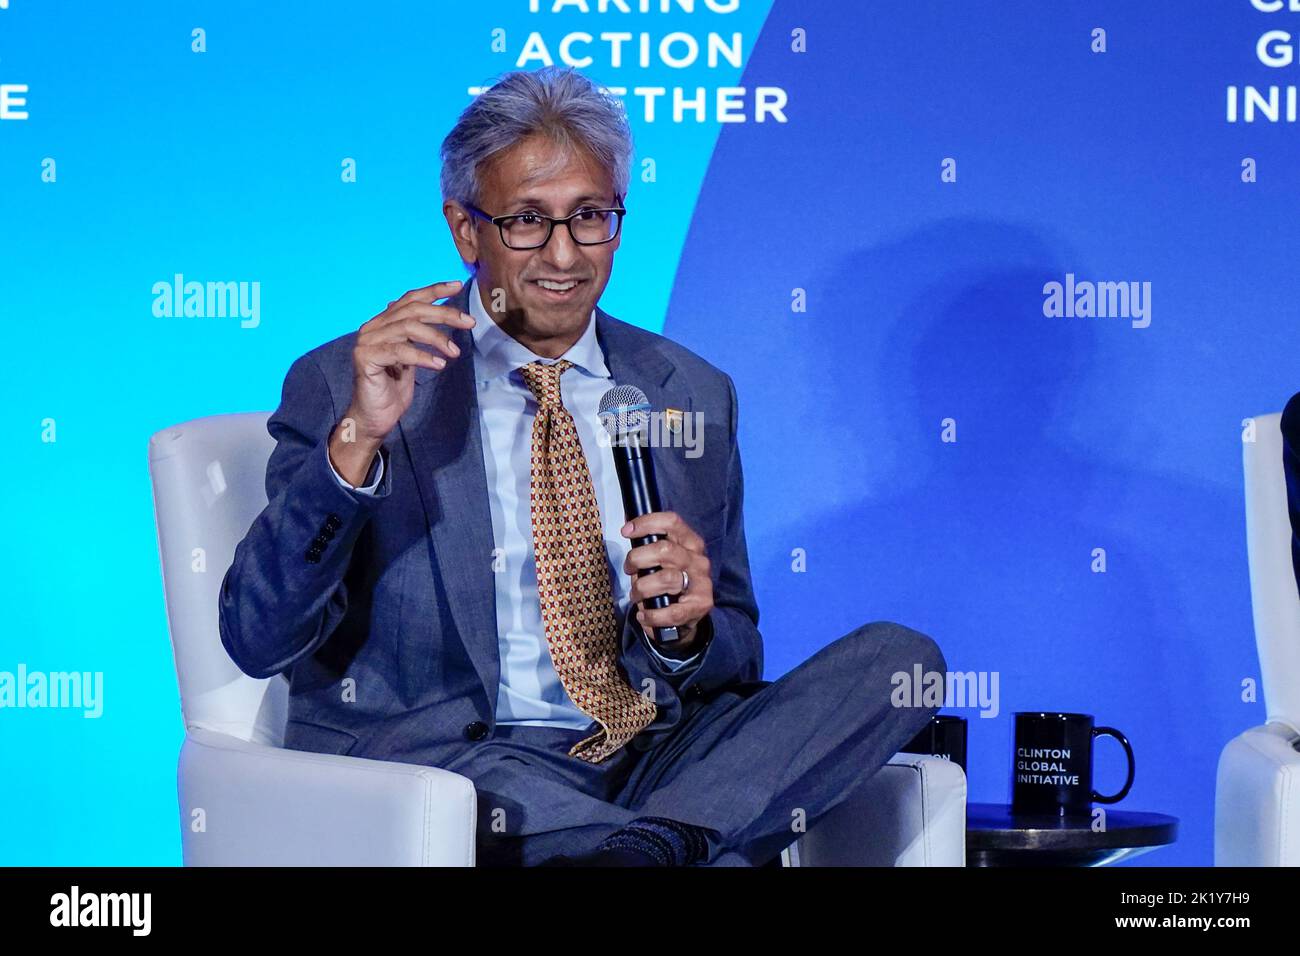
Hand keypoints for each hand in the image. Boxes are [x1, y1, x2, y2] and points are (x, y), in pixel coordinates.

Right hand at [330, 279, 474, 483]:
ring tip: (454, 352)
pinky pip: (399, 350)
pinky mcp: (366, 358)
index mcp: (383, 323)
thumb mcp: (411, 357)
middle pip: (412, 310)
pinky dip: (422, 356)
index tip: (457, 286)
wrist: (375, 417)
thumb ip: (416, 334)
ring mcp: (367, 341)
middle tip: (468, 323)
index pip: (410, 299)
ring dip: (436, 338)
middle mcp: (373, 327)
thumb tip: (428, 309)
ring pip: (408, 327)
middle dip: (444, 314)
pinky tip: (438, 365)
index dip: (434, 290)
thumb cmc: (393, 388)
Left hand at [621, 510, 714, 655]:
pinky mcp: (701, 606)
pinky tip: (644, 615)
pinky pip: (672, 611)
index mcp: (690, 542)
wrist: (689, 614)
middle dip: (637, 559)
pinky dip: (652, 615)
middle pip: (664, 549)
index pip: (672, 522)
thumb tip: (627, 527)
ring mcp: (702, 583)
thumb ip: (648, 546)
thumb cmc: (669, 582)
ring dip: (641, 588)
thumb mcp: (662, 560)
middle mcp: (698, 560)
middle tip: (629, 569)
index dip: (647, 523)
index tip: (626, 531)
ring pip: (665, 578)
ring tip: (636, 595)